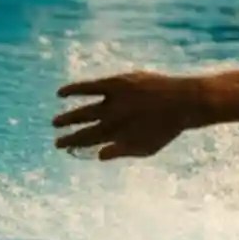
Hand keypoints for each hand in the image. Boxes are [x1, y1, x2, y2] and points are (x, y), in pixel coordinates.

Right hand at [52, 71, 204, 160]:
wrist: (183, 102)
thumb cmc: (166, 127)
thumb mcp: (147, 146)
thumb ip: (122, 151)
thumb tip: (99, 156)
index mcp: (119, 136)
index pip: (89, 141)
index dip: (73, 144)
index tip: (60, 145)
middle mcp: (113, 120)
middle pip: (83, 129)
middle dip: (68, 135)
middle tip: (56, 140)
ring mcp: (113, 102)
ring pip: (83, 111)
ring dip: (68, 118)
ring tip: (55, 122)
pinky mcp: (116, 83)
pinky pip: (88, 86)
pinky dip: (73, 89)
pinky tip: (60, 93)